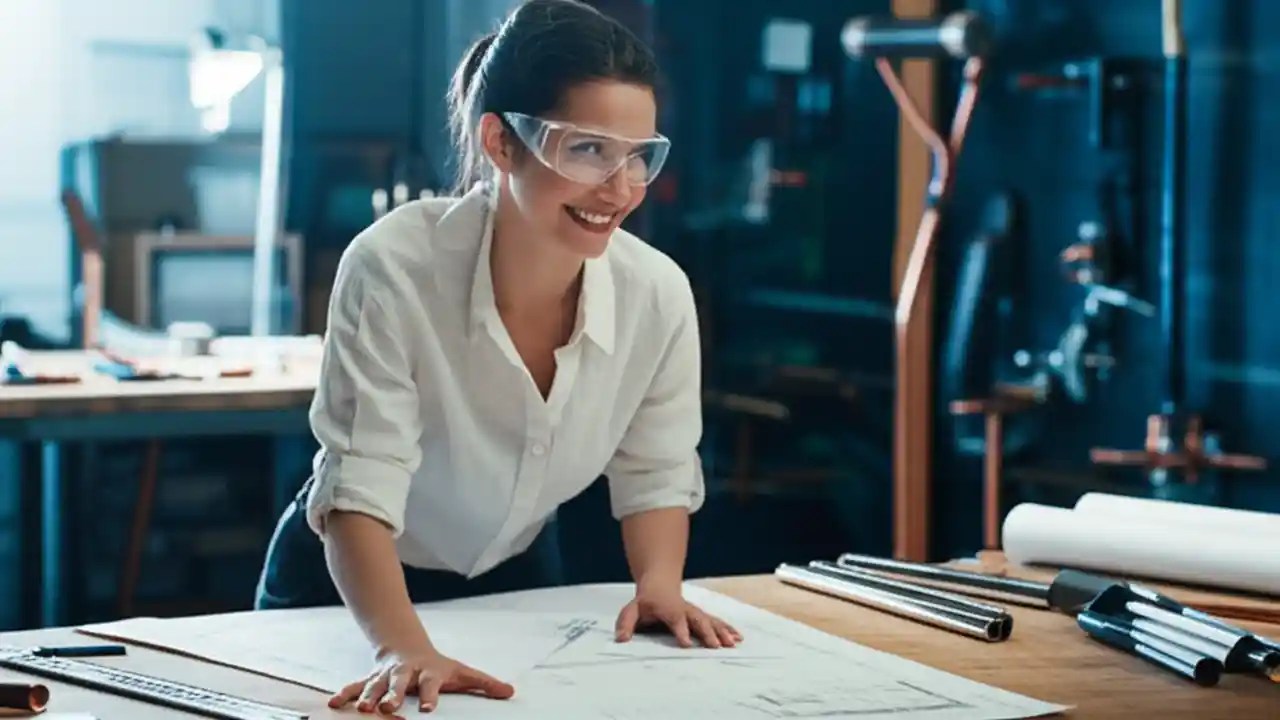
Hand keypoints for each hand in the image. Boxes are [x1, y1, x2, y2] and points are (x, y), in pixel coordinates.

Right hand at [328, 646, 513, 715]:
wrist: (406, 646)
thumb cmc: (438, 666)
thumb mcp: (461, 673)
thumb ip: (484, 683)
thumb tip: (510, 692)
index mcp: (427, 673)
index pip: (430, 685)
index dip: (430, 696)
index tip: (429, 710)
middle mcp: (404, 673)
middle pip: (397, 684)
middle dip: (391, 696)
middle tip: (385, 709)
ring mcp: (385, 676)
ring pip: (374, 686)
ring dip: (366, 697)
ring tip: (362, 710)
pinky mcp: (370, 680)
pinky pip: (355, 686)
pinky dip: (345, 695)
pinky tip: (333, 705)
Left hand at [614, 585, 742, 648]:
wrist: (660, 583)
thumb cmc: (646, 601)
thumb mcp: (632, 609)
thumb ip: (626, 624)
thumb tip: (621, 639)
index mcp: (668, 609)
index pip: (675, 621)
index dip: (681, 631)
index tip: (686, 644)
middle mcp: (685, 610)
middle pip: (698, 621)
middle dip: (707, 633)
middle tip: (716, 646)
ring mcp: (695, 612)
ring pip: (710, 621)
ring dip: (721, 632)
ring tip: (732, 643)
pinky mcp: (701, 616)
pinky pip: (716, 622)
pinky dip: (727, 629)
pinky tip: (738, 637)